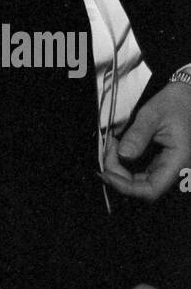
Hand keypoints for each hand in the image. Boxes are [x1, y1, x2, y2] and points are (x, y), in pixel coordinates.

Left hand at [101, 82, 190, 200]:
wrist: (185, 98)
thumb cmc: (173, 104)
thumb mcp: (152, 114)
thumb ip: (138, 135)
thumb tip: (123, 155)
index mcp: (178, 161)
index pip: (151, 190)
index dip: (126, 188)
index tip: (106, 174)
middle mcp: (176, 171)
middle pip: (141, 187)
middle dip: (118, 173)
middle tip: (108, 148)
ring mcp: (168, 169)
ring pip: (138, 182)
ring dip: (120, 168)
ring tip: (112, 144)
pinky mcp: (161, 164)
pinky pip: (140, 173)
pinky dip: (125, 164)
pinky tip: (117, 148)